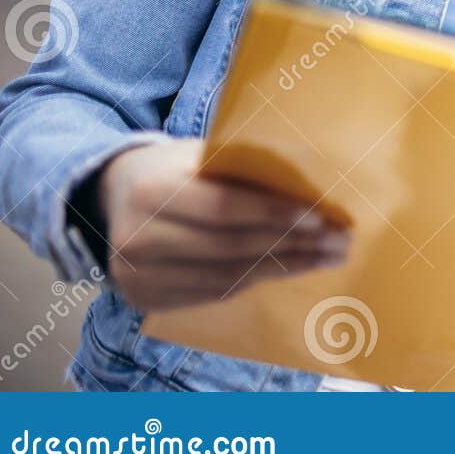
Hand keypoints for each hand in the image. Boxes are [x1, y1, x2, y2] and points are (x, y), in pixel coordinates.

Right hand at [97, 139, 350, 311]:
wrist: (115, 195)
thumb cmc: (175, 167)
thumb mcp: (202, 154)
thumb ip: (243, 168)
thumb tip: (315, 182)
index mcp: (152, 190)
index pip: (223, 207)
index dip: (273, 214)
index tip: (321, 216)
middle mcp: (138, 238)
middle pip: (229, 247)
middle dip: (292, 245)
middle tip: (340, 241)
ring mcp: (137, 275)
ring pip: (226, 276)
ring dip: (285, 268)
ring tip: (327, 258)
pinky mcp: (146, 299)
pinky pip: (214, 293)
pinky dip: (257, 281)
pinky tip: (292, 269)